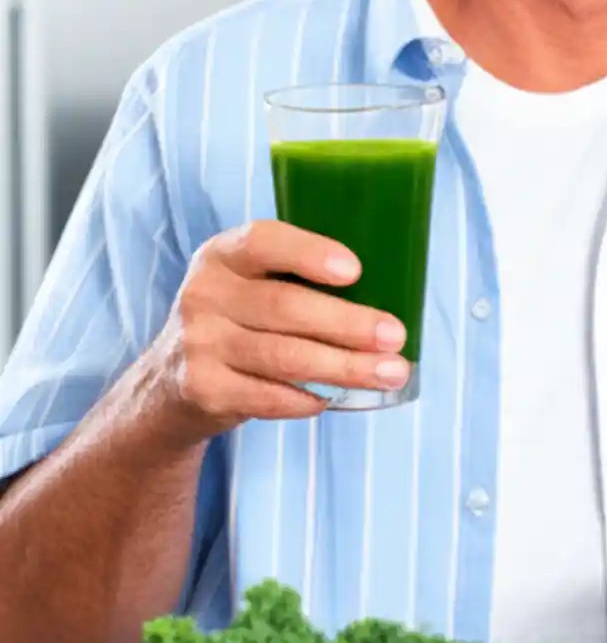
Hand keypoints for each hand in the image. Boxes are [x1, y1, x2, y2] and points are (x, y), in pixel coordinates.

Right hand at [142, 220, 408, 445]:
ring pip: (285, 357)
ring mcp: (199, 344)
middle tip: (395, 336)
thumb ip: (300, 281)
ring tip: (391, 373)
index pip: (263, 242)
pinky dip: (309, 400)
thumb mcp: (253, 286)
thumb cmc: (243, 322)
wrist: (174, 383)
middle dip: (349, 323)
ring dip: (345, 368)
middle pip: (286, 306)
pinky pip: (269, 397)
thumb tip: (389, 296)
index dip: (309, 254)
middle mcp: (204, 294)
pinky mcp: (203, 389)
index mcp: (223, 256)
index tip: (355, 270)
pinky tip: (337, 399)